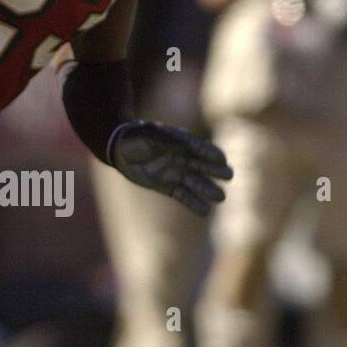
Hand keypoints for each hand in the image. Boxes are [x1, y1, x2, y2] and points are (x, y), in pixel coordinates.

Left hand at [108, 120, 232, 215]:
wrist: (119, 151)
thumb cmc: (136, 138)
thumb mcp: (149, 134)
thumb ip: (166, 138)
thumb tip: (185, 140)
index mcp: (184, 144)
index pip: (206, 150)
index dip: (215, 154)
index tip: (221, 160)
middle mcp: (186, 160)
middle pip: (209, 168)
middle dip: (219, 172)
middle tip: (227, 176)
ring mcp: (178, 174)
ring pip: (199, 184)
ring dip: (210, 190)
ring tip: (220, 198)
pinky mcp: (169, 187)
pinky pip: (185, 197)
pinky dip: (195, 204)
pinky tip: (205, 212)